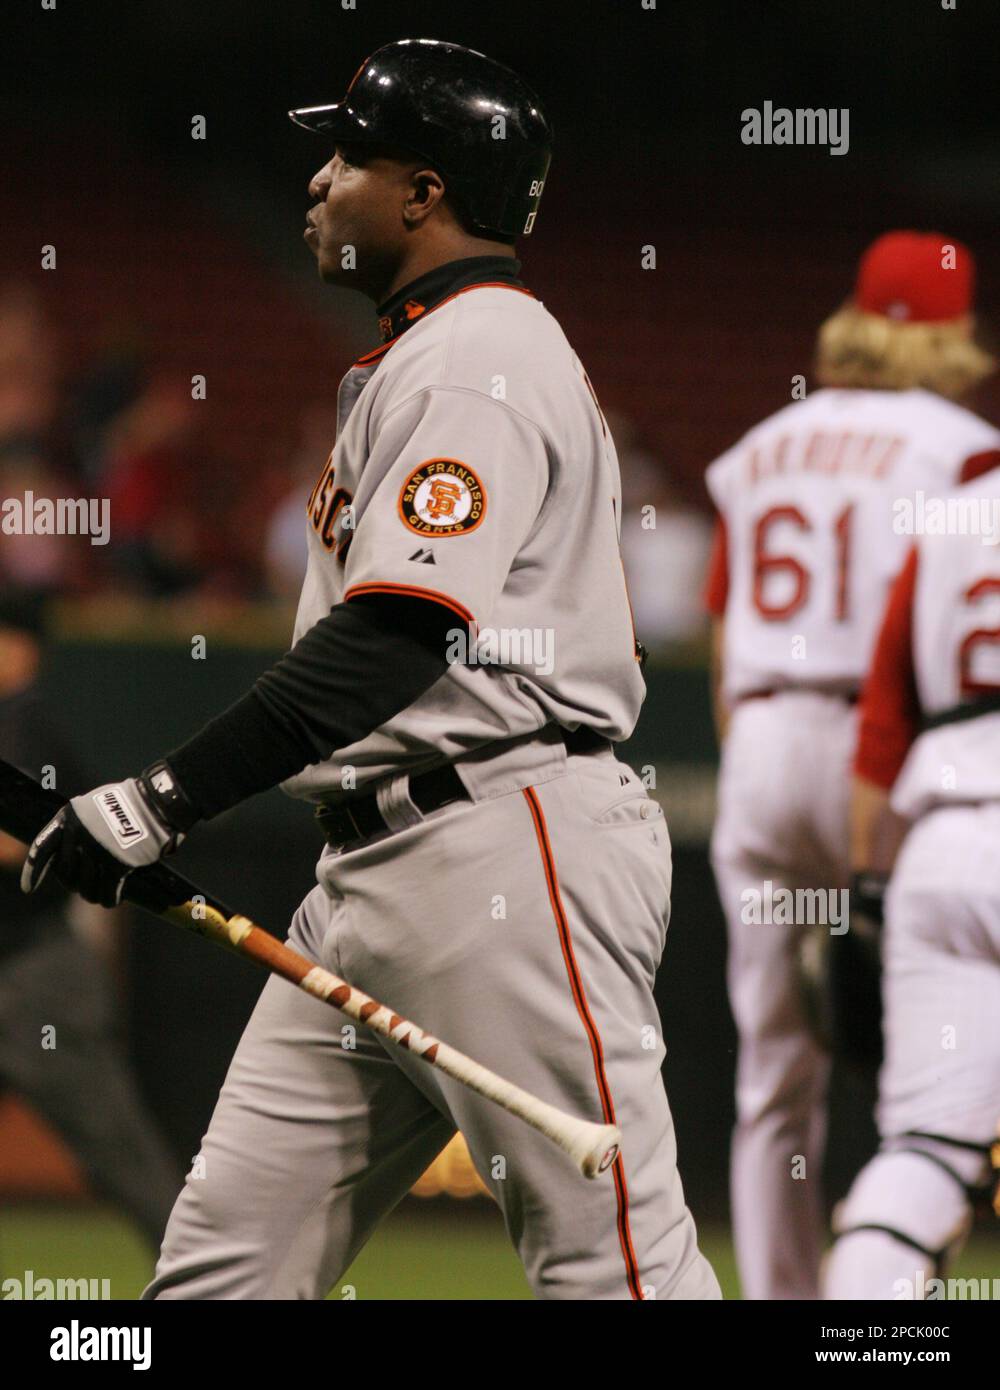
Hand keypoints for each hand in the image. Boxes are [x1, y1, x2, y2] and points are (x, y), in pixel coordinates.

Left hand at [20, 761, 195, 907]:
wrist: (156, 802)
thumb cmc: (131, 802)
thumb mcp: (93, 805)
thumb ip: (79, 827)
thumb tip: (73, 854)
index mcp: (69, 819)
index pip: (43, 850)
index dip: (33, 871)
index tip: (28, 888)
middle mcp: (77, 836)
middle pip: (67, 874)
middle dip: (75, 884)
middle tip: (87, 886)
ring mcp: (96, 851)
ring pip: (86, 888)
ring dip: (93, 894)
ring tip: (101, 893)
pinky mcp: (116, 865)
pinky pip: (107, 892)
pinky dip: (109, 899)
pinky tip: (113, 899)